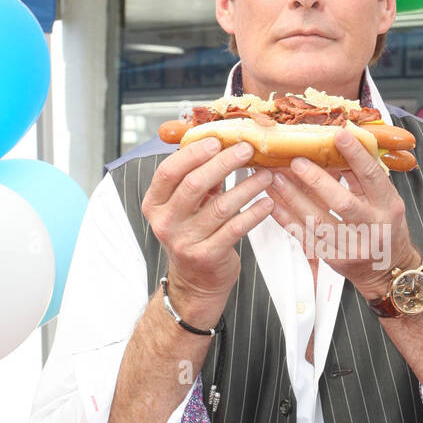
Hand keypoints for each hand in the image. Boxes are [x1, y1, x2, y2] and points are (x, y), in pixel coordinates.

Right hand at [142, 137, 273, 310]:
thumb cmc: (194, 233)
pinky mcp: (206, 256)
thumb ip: (196, 178)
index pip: (169, 171)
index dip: (193, 153)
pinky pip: (235, 228)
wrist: (195, 281)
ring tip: (266, 174)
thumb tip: (221, 142)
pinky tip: (267, 202)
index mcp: (155, 204)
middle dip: (224, 163)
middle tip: (247, 150)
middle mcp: (165, 222)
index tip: (217, 141)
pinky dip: (254, 213)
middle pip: (194, 184)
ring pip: (220, 206)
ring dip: (247, 186)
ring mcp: (184, 241)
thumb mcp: (186, 206)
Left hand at [266, 128, 417, 297]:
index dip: (356, 156)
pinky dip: (287, 219)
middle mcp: (373, 228)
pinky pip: (306, 237)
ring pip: (318, 221)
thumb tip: (336, 146)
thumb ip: (363, 178)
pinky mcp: (334, 259)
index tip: (339, 135)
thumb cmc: (385, 228)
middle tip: (296, 161)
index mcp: (389, 206)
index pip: (372, 177)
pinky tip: (273, 203)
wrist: (387, 270)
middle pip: (343, 203)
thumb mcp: (385, 201)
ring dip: (293, 198)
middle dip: (317, 181)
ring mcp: (353, 247)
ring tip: (275, 178)